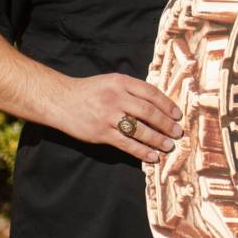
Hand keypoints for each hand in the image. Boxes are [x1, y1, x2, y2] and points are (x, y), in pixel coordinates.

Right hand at [51, 72, 183, 163]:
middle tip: (177, 132)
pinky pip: (126, 144)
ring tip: (169, 146)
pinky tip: (153, 156)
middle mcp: (116, 98)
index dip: (167, 105)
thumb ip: (132, 90)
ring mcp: (108, 116)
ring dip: (157, 139)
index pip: (151, 93)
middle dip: (166, 124)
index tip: (177, 114)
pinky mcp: (101, 133)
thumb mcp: (111, 81)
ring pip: (139, 130)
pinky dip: (142, 151)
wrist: (60, 100)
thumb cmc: (89, 91)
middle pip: (148, 112)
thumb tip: (158, 105)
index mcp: (120, 82)